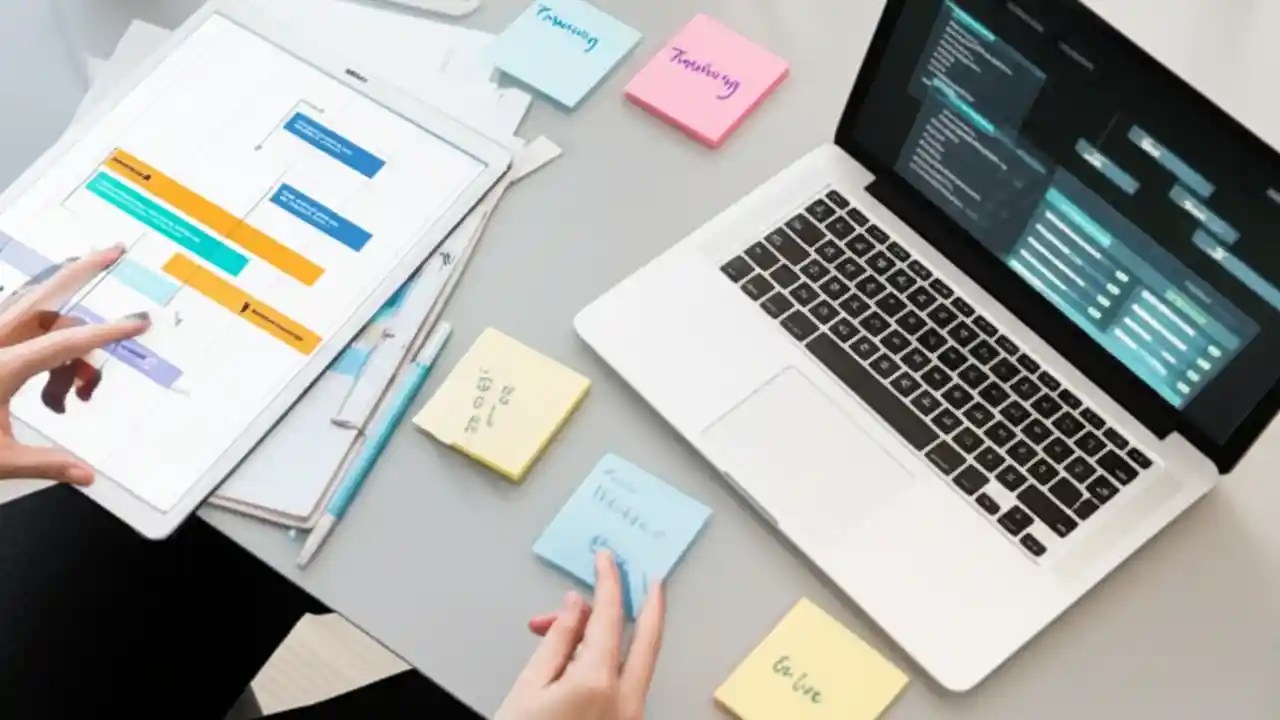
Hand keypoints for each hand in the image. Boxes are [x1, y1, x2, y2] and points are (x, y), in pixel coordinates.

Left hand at [0, 246, 149, 483]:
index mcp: (0, 367)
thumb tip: (87, 474)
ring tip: (82, 369)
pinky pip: (21, 330)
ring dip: (64, 317)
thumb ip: (46, 463)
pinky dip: (45, 340)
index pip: (65, 342)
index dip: (106, 332)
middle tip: (115, 250)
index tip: (136, 323)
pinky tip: (56, 381)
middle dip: (82, 269)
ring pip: (34, 313)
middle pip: (44, 294)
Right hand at [496, 550, 665, 719]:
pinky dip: (609, 662)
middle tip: (649, 576)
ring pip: (636, 661)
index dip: (609, 580)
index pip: (610, 614)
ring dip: (613, 636)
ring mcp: (632, 717)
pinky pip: (626, 683)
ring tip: (565, 628)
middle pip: (648, 637)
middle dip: (650, 603)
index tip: (606, 558)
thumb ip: (558, 640)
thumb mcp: (529, 686)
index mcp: (598, 682)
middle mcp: (626, 700)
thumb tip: (577, 605)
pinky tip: (581, 656)